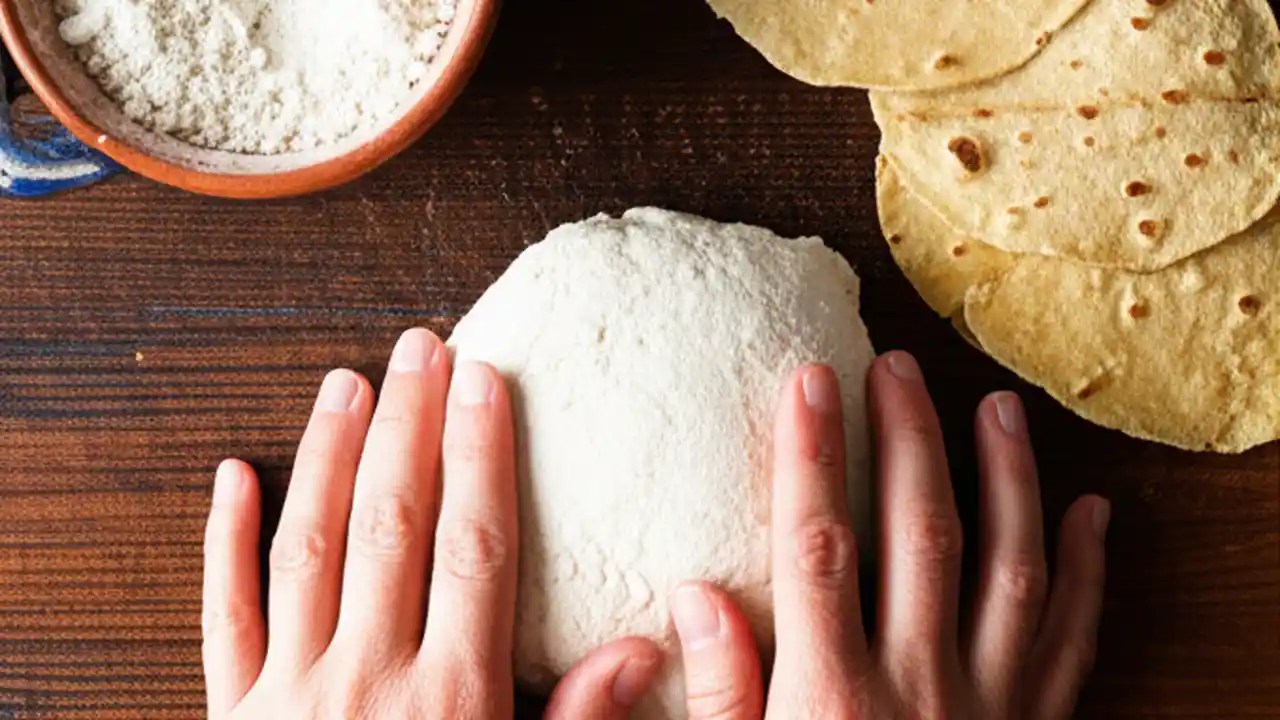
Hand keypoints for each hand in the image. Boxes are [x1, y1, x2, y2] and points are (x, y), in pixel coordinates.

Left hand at [202, 328, 540, 717]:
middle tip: (420, 352)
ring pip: (310, 548)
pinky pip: (226, 615)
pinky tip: (234, 475)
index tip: (482, 383)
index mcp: (453, 698)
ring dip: (329, 457)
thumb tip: (644, 651)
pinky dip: (224, 541)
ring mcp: (292, 696)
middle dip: (408, 426)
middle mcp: (369, 682)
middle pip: (391, 526)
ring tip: (346, 384)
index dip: (478, 456)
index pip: (472, 547)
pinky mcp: (233, 716)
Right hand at [558, 351, 1105, 718]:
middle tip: (896, 366)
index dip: (814, 455)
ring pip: (1011, 569)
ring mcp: (989, 704)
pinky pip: (1072, 639)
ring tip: (998, 409)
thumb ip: (718, 694)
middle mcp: (919, 686)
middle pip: (919, 535)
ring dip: (1008, 481)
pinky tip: (1088, 513)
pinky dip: (1086, 572)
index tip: (810, 377)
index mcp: (833, 696)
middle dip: (908, 440)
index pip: (819, 547)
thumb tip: (695, 596)